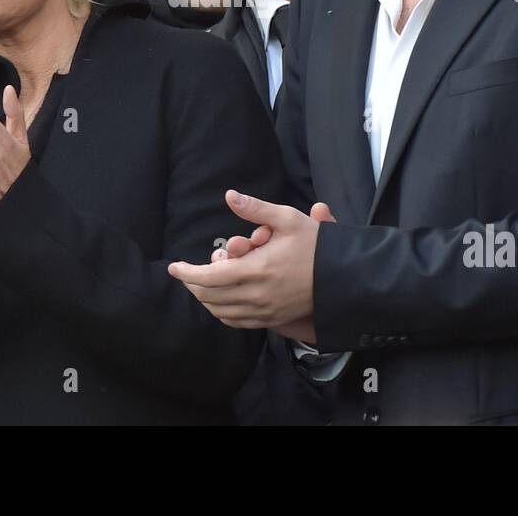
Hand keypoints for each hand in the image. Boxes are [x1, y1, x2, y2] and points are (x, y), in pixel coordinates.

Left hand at [168, 191, 320, 340]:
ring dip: (207, 298)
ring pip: (221, 312)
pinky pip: (237, 322)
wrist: (343, 276)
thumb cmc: (315, 245)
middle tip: (188, 271)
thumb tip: (229, 196)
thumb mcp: (288, 219)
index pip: (209, 277)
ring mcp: (265, 311)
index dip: (187, 272)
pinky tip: (221, 300)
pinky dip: (222, 312)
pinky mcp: (272, 320)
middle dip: (194, 284)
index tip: (174, 266)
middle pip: (210, 297)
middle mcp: (257, 295)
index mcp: (257, 270)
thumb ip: (255, 209)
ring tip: (204, 282)